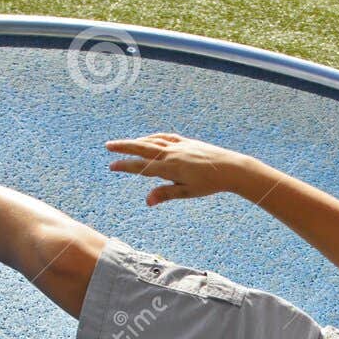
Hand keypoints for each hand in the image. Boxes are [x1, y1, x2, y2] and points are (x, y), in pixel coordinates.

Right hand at [104, 133, 249, 205]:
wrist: (230, 167)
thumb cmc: (209, 184)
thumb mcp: (187, 192)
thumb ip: (165, 194)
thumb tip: (147, 201)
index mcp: (170, 168)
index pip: (142, 167)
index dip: (126, 166)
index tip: (112, 166)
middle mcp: (172, 154)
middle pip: (143, 148)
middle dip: (124, 147)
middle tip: (108, 146)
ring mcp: (178, 146)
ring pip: (152, 141)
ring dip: (136, 142)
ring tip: (124, 144)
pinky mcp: (186, 142)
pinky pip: (165, 137)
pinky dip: (153, 137)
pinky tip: (148, 139)